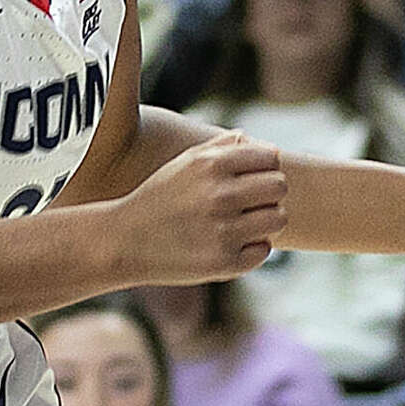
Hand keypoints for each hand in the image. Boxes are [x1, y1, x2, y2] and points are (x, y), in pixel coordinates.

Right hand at [114, 131, 287, 286]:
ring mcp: (223, 231)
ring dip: (266, 220)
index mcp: (211, 165)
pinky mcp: (224, 263)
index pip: (271, 158)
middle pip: (280, 186)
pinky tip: (230, 244)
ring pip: (279, 218)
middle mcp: (219, 196)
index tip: (251, 178)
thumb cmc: (159, 198)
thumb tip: (256, 142)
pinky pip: (264, 250)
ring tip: (244, 223)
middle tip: (251, 202)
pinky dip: (252, 248)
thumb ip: (221, 147)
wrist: (125, 241)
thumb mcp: (183, 163)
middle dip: (269, 193)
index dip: (265, 167)